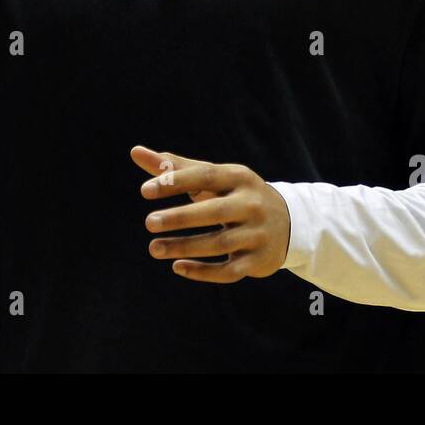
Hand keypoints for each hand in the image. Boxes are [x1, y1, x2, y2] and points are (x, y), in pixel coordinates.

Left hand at [130, 145, 290, 283]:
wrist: (289, 222)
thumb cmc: (236, 195)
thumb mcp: (213, 177)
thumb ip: (174, 167)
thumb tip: (135, 152)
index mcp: (239, 177)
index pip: (206, 176)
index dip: (176, 181)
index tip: (145, 190)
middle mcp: (251, 204)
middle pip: (214, 211)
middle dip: (180, 217)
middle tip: (149, 222)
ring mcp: (257, 234)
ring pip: (219, 243)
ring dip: (184, 247)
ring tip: (153, 248)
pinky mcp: (257, 261)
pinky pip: (228, 271)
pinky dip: (203, 272)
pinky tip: (177, 267)